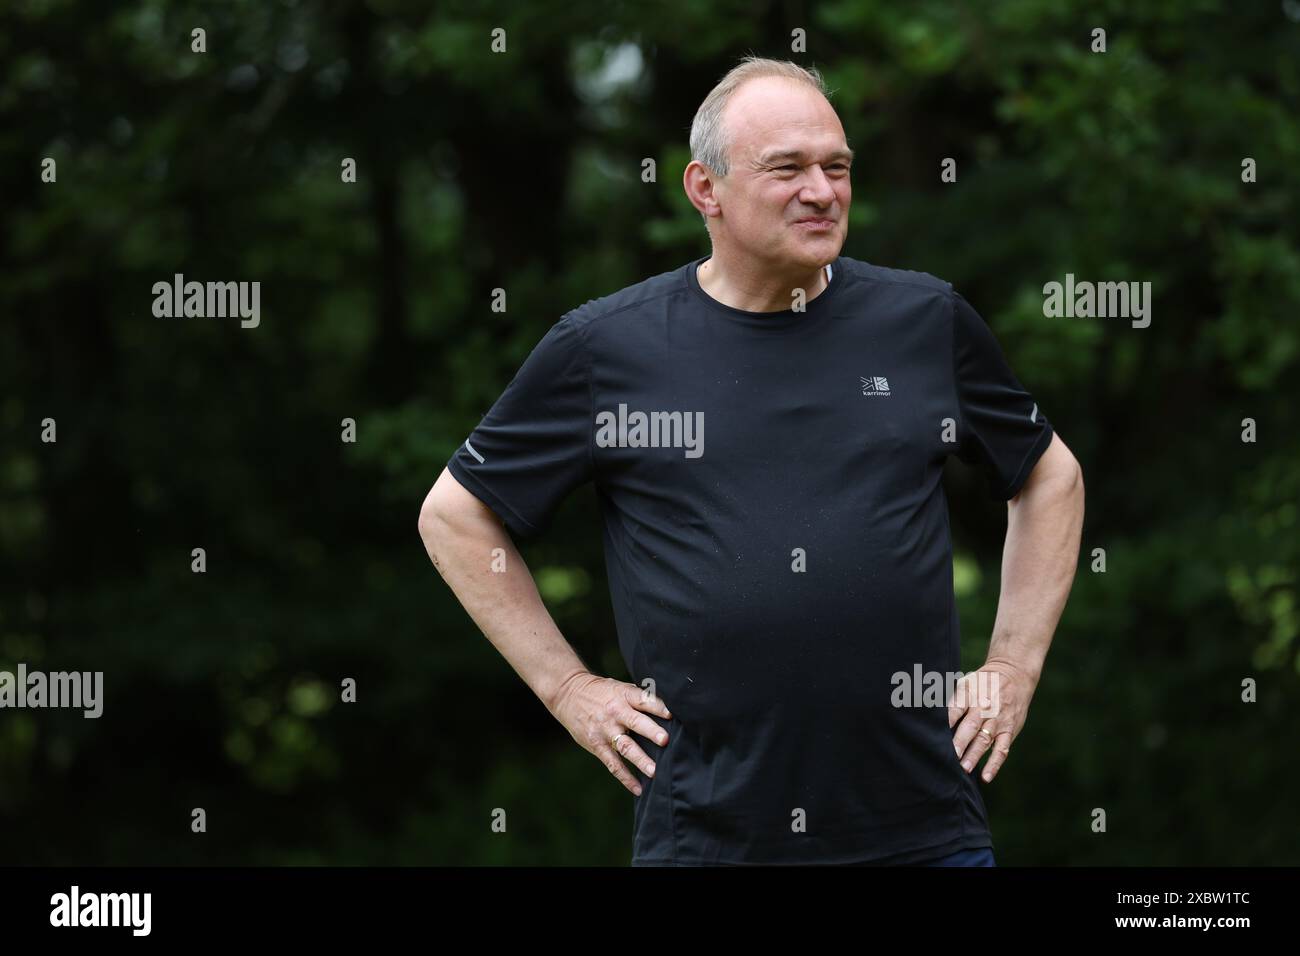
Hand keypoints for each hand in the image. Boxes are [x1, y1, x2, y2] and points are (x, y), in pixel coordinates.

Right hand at [549, 672, 672, 795]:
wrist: (567, 694)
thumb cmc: (601, 691)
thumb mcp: (619, 687)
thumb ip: (639, 698)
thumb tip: (667, 710)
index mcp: (623, 695)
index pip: (643, 700)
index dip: (658, 707)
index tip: (672, 714)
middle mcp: (615, 712)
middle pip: (635, 722)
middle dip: (650, 731)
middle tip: (665, 740)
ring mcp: (605, 730)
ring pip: (625, 746)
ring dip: (640, 759)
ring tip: (654, 771)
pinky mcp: (596, 745)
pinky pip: (613, 763)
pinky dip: (625, 777)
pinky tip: (638, 788)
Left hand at [948, 659, 1036, 783]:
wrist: (1014, 675)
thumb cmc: (982, 682)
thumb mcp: (967, 681)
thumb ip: (951, 698)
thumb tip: (929, 712)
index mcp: (971, 694)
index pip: (956, 708)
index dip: (947, 721)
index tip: (937, 733)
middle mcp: (984, 708)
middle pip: (970, 726)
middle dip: (960, 741)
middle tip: (950, 756)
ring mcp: (998, 720)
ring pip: (985, 740)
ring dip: (974, 755)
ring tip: (963, 768)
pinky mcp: (1009, 730)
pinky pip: (1002, 749)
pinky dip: (994, 764)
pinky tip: (986, 777)